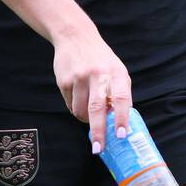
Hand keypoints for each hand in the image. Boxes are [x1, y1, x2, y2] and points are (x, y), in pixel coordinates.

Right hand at [51, 28, 131, 152]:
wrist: (76, 37)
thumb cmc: (102, 59)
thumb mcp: (117, 71)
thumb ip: (120, 93)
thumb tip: (119, 123)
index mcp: (117, 73)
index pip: (121, 99)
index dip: (121, 118)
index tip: (121, 135)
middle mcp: (98, 75)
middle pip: (97, 109)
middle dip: (98, 132)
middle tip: (99, 148)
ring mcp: (79, 78)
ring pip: (80, 111)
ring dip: (84, 118)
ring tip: (88, 112)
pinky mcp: (64, 81)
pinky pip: (70, 104)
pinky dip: (75, 107)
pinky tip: (78, 96)